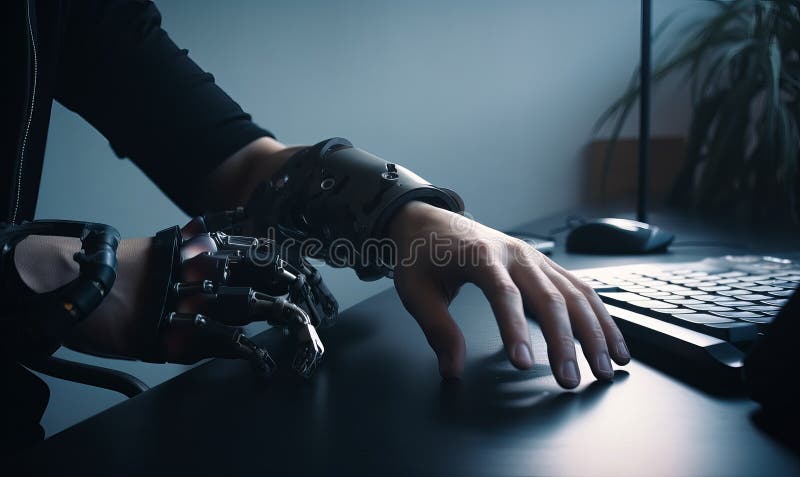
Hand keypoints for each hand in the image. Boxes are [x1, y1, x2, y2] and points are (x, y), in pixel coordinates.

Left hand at [387, 201, 629, 387]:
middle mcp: (515, 254)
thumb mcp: (415, 290)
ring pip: (574, 293)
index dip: (515, 329)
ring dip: (594, 332)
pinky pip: (579, 289)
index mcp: (480, 255)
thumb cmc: (422, 253)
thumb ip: (436, 328)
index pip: (504, 294)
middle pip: (548, 297)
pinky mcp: (544, 265)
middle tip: (569, 380)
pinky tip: (612, 342)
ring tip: (606, 368)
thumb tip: (452, 368)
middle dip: (564, 342)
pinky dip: (600, 316)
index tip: (524, 363)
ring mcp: (535, 258)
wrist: (429, 221)